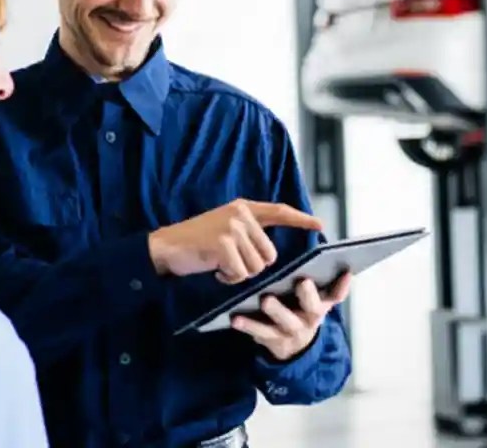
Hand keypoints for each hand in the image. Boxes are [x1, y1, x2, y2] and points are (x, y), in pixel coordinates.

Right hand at [147, 199, 322, 282]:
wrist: (167, 246)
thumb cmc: (197, 242)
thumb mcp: (224, 228)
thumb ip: (247, 233)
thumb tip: (270, 255)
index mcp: (243, 208)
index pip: (279, 211)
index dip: (300, 219)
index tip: (319, 225)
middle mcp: (240, 214)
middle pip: (269, 254)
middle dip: (253, 266)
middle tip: (230, 262)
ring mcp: (232, 227)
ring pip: (257, 266)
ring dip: (240, 273)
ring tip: (220, 263)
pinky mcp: (223, 244)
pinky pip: (241, 273)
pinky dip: (229, 278)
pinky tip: (215, 270)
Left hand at [232, 273, 351, 361]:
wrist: (297, 347)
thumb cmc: (305, 312)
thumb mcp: (321, 302)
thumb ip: (332, 286)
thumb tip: (346, 269)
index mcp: (321, 307)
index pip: (334, 296)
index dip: (339, 286)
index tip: (330, 274)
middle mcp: (308, 320)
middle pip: (310, 308)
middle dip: (307, 295)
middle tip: (301, 281)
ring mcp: (290, 331)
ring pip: (283, 322)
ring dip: (275, 311)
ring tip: (264, 300)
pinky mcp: (272, 340)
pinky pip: (259, 333)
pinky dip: (248, 325)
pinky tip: (236, 317)